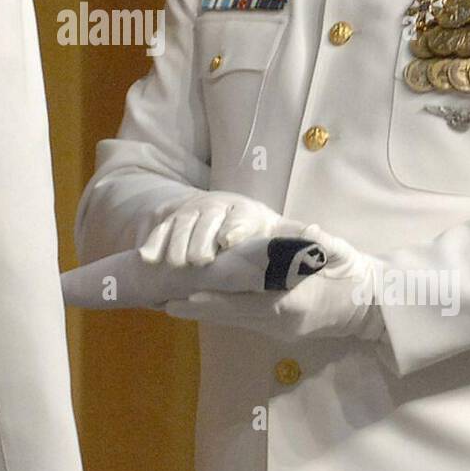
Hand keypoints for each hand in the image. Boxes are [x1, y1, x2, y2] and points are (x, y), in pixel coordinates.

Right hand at [140, 192, 308, 267]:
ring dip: (175, 242)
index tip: (230, 242)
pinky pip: (158, 228)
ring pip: (181, 223)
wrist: (220, 215)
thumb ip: (299, 240)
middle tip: (199, 260)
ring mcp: (190, 210)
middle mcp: (216, 206)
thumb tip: (323, 242)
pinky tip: (146, 259)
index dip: (235, 228)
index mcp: (245, 211)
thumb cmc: (258, 232)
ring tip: (173, 264)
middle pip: (206, 218)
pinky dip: (152, 241)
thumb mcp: (281, 234)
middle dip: (200, 238)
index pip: (241, 217)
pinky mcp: (170, 218)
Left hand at [168, 225, 385, 340]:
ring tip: (172, 305)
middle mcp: (279, 321)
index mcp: (291, 303)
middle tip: (164, 304)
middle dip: (198, 310)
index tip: (184, 294)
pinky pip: (243, 322)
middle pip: (230, 316)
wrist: (370, 305)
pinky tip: (201, 306)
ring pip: (233, 321)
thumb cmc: (353, 275)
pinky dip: (221, 314)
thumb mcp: (341, 255)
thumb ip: (323, 245)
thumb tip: (311, 234)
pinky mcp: (279, 331)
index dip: (213, 300)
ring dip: (205, 313)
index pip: (244, 301)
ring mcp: (279, 330)